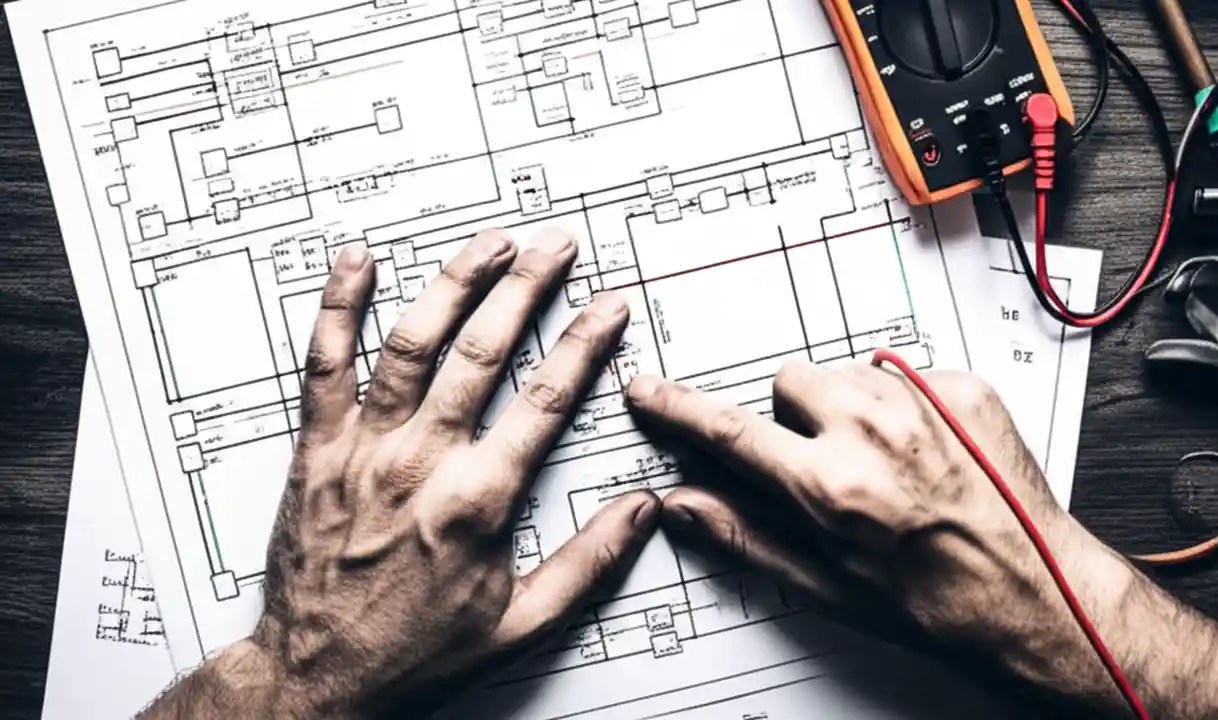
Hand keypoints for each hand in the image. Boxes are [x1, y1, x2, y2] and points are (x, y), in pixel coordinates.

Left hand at [145, 230, 658, 718]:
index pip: (546, 399)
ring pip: (412, 344)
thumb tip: (643, 511)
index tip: (608, 305)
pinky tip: (354, 262)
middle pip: (483, 352)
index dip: (585, 343)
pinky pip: (322, 364)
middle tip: (556, 245)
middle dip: (528, 287)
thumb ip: (589, 563)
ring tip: (488, 242)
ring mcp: (364, 448)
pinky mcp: (318, 448)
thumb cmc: (416, 650)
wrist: (319, 674)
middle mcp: (421, 462)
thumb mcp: (522, 623)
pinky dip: (337, 307)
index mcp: (477, 501)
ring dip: (452, 284)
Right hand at [626, 361, 1137, 697]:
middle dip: (792, 416)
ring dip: (847, 408)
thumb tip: (685, 506)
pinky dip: (901, 404)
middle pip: (790, 381)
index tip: (649, 390)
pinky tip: (923, 452)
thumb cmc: (941, 603)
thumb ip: (745, 535)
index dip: (679, 409)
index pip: (730, 432)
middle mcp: (877, 433)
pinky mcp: (964, 387)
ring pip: (845, 373)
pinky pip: (901, 374)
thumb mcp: (828, 586)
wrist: (1039, 595)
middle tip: (821, 462)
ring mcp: (925, 402)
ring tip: (883, 463)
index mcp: (833, 488)